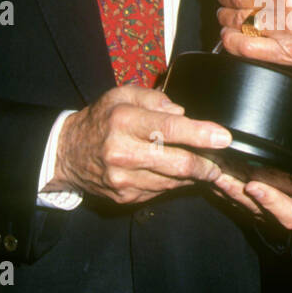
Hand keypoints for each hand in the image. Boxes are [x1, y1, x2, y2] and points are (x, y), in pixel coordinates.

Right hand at [49, 85, 233, 204]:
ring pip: (174, 181)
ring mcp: (124, 179)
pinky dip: (175, 183)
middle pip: (178, 163)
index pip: (169, 128)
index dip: (201, 134)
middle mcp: (122, 152)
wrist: (67, 153)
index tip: (224, 137)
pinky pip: (162, 191)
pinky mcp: (126, 197)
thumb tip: (183, 113)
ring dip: (193, 175)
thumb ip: (155, 98)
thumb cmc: (101, 119)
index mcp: (124, 121)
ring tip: (201, 166)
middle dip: (206, 164)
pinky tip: (176, 173)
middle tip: (219, 161)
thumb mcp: (121, 95)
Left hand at [210, 158, 291, 230]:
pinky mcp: (253, 207)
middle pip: (289, 217)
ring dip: (240, 197)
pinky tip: (217, 178)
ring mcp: (273, 210)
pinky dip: (227, 191)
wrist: (284, 157)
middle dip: (270, 202)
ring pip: (258, 212)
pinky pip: (239, 204)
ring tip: (225, 180)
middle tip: (253, 186)